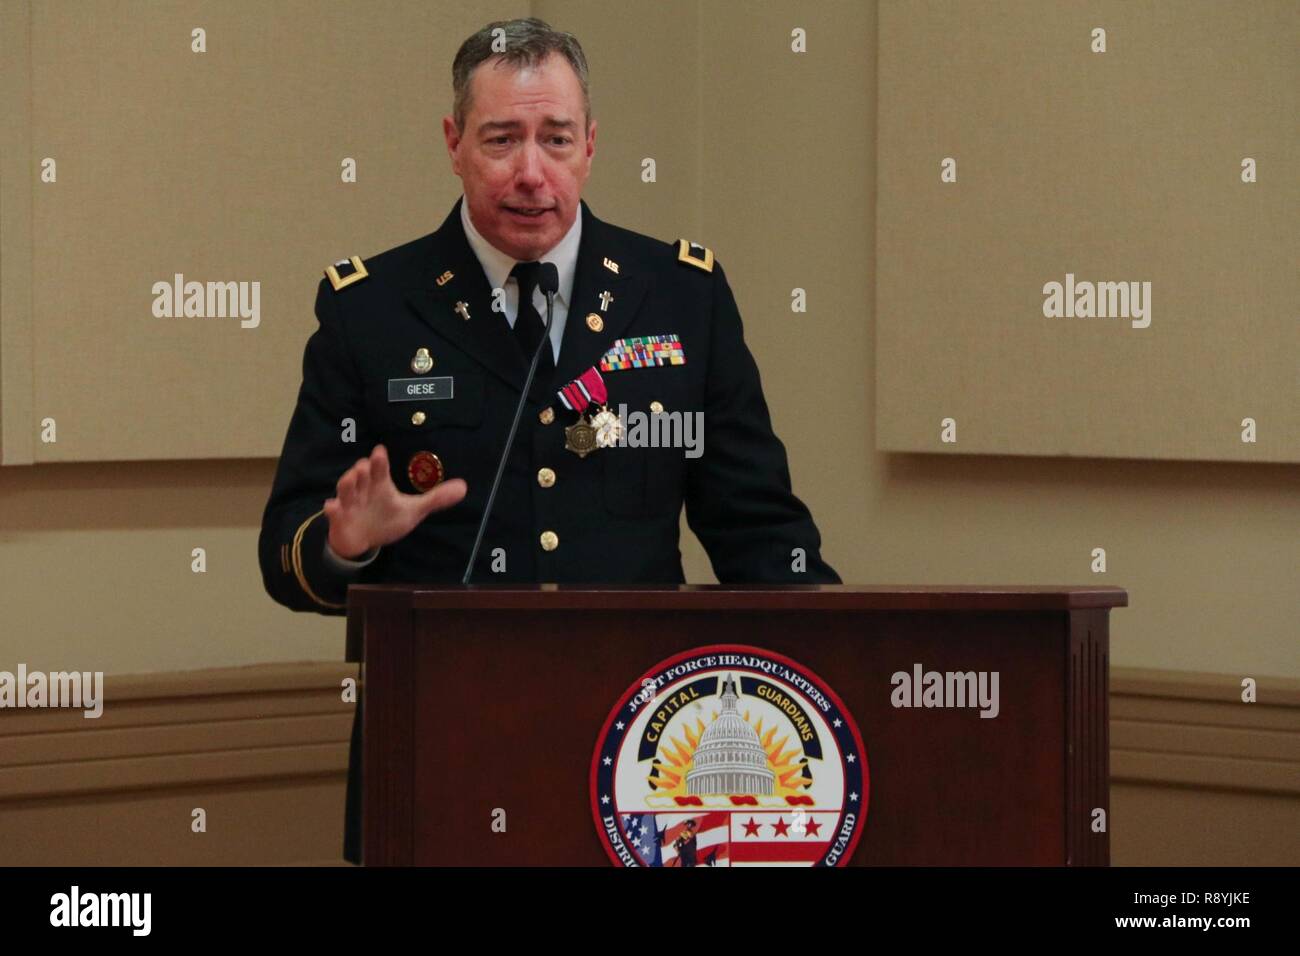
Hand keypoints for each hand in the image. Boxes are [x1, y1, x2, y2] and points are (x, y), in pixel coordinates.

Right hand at [323, 445, 466, 558]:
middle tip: (365, 465)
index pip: (380, 471)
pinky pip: (333, 513)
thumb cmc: (385, 519)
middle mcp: (364, 491)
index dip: (379, 462)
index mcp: (380, 486)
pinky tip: (332, 507)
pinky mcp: (339, 519)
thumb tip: (464, 487)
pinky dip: (333, 510)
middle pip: (361, 476)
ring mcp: (350, 504)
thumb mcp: (413, 510)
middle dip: (362, 470)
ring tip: (351, 476)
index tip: (380, 451)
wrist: (362, 540)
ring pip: (346, 490)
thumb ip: (435, 499)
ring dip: (347, 483)